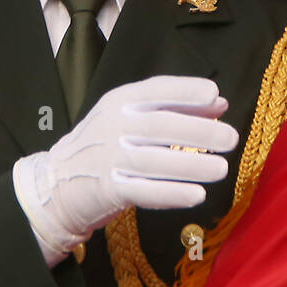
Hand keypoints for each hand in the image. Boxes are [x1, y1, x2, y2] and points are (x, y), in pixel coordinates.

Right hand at [12, 75, 238, 265]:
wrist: (57, 182)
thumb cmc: (103, 146)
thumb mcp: (130, 118)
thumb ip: (173, 109)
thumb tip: (219, 104)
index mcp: (119, 102)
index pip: (155, 90)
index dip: (185, 91)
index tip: (214, 94)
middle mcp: (113, 126)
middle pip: (158, 126)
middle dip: (197, 131)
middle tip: (229, 138)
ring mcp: (108, 159)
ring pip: (154, 161)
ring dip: (190, 165)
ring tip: (220, 169)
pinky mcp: (107, 189)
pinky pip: (143, 192)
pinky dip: (171, 194)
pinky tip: (196, 195)